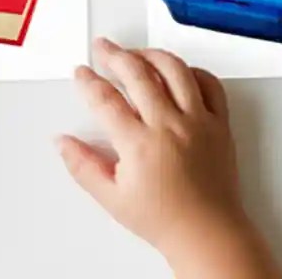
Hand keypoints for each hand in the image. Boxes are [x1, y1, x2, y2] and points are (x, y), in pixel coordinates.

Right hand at [58, 39, 280, 277]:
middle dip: (114, 55)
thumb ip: (83, 165)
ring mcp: (198, 121)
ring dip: (151, 54)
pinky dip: (191, 71)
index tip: (81, 73)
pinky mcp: (220, 124)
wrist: (207, 233)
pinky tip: (177, 71)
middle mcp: (170, 126)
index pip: (106, 99)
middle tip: (103, 48)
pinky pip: (209, 84)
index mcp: (140, 144)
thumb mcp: (111, 198)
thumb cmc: (164, 219)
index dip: (88, 81)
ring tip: (136, 52)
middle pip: (138, 74)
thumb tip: (62, 142)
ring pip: (174, 70)